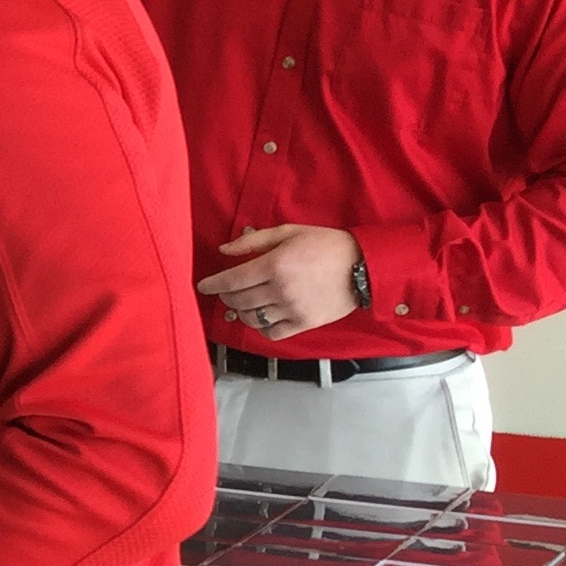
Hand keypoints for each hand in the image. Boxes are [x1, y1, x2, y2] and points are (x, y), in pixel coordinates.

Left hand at [197, 223, 361, 338]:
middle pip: (239, 300)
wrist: (363, 265)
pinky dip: (261, 327)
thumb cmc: (324, 244)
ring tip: (242, 304)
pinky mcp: (304, 324)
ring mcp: (292, 310)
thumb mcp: (288, 233)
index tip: (202, 286)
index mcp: (275, 265)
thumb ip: (253, 241)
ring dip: (241, 312)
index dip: (213, 284)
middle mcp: (281, 290)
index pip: (232, 280)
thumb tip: (223, 250)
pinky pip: (272, 333)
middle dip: (226, 296)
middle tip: (225, 291)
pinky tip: (261, 317)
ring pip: (252, 318)